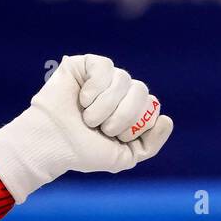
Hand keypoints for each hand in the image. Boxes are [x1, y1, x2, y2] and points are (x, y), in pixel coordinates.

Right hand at [0, 54, 174, 202]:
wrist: (53, 143)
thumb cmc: (84, 151)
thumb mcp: (124, 156)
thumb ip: (150, 144)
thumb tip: (167, 119)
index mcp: (131, 110)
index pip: (152, 105)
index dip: (139, 121)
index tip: (118, 136)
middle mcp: (119, 91)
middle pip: (141, 90)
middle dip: (125, 114)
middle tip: (104, 128)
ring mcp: (103, 76)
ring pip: (123, 79)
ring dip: (106, 105)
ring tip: (88, 118)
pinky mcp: (85, 64)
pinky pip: (105, 66)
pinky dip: (95, 87)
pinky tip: (82, 99)